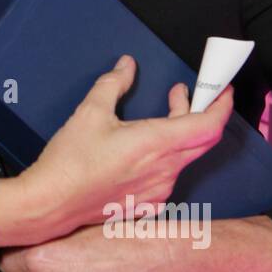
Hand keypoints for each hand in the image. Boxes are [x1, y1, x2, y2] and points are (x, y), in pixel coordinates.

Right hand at [0, 56, 232, 247]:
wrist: (51, 204)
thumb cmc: (69, 161)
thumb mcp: (90, 112)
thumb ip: (114, 84)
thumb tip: (127, 66)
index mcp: (156, 143)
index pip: (208, 125)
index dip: (221, 105)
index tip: (220, 90)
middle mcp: (164, 170)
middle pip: (202, 140)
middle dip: (197, 112)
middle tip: (181, 95)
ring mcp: (158, 190)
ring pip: (183, 158)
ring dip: (178, 135)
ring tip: (158, 121)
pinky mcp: (147, 204)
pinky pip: (168, 177)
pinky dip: (165, 159)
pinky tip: (143, 153)